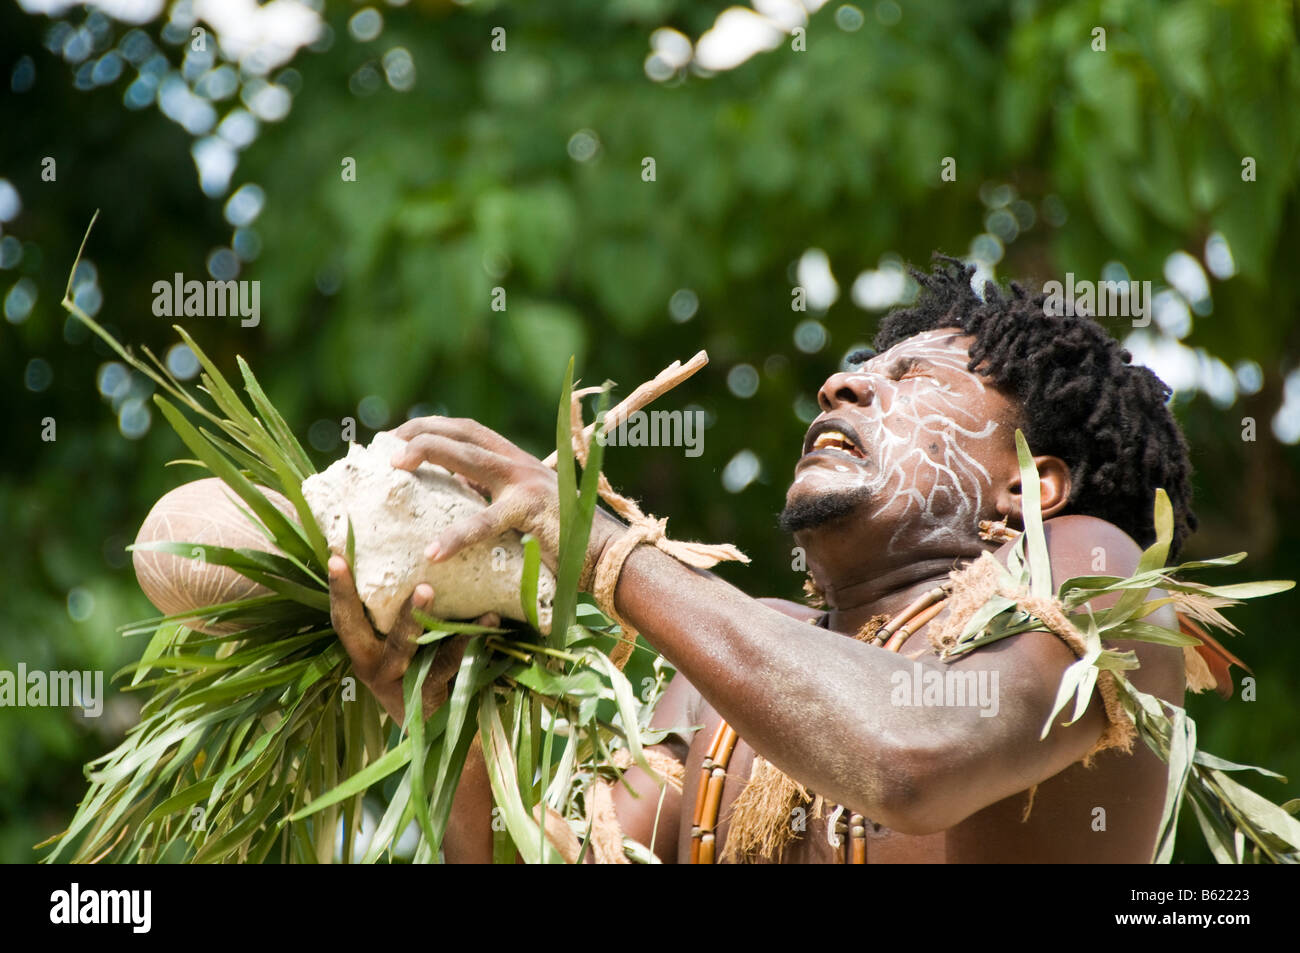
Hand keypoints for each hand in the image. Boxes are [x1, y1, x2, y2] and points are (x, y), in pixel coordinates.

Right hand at [328, 554, 477, 723]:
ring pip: (402, 645)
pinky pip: (447, 660)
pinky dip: (469, 637)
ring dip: (414, 616)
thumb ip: (397, 617)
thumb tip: (415, 560)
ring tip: (426, 589)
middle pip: (357, 630)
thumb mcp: (398, 647)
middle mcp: (372, 665)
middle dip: (356, 598)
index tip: (335, 556)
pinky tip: (490, 618)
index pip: (344, 617)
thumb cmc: (415, 671)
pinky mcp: (424, 691)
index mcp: (363, 649)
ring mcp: (396, 680)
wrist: (434, 727)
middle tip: (362, 561)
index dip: (338, 589)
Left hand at [388, 416, 617, 571]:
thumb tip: (446, 511)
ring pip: (470, 457)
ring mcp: (528, 484)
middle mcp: (521, 464)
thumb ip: (491, 504)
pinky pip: (487, 521)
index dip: (430, 427)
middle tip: (383, 447)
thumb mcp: (522, 516)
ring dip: (429, 452)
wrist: (609, 560)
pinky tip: (433, 551)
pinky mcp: (533, 512)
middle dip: (419, 431)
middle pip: (463, 431)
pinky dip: (457, 535)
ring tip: (395, 467)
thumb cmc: (564, 546)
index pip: (467, 431)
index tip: (395, 438)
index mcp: (516, 463)